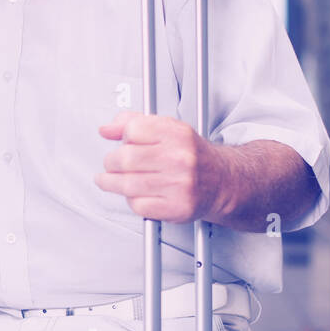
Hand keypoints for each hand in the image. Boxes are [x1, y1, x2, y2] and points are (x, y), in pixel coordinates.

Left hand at [94, 110, 225, 222]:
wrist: (223, 181)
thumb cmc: (191, 156)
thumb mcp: (167, 129)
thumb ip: (134, 123)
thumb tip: (106, 129)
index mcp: (177, 134)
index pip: (133, 130)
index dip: (123, 136)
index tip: (123, 142)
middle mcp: (180, 158)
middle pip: (125, 158)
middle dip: (111, 162)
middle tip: (112, 164)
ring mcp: (179, 184)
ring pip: (127, 184)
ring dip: (111, 183)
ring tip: (109, 180)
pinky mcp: (177, 207)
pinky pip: (138, 205)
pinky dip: (131, 200)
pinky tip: (135, 194)